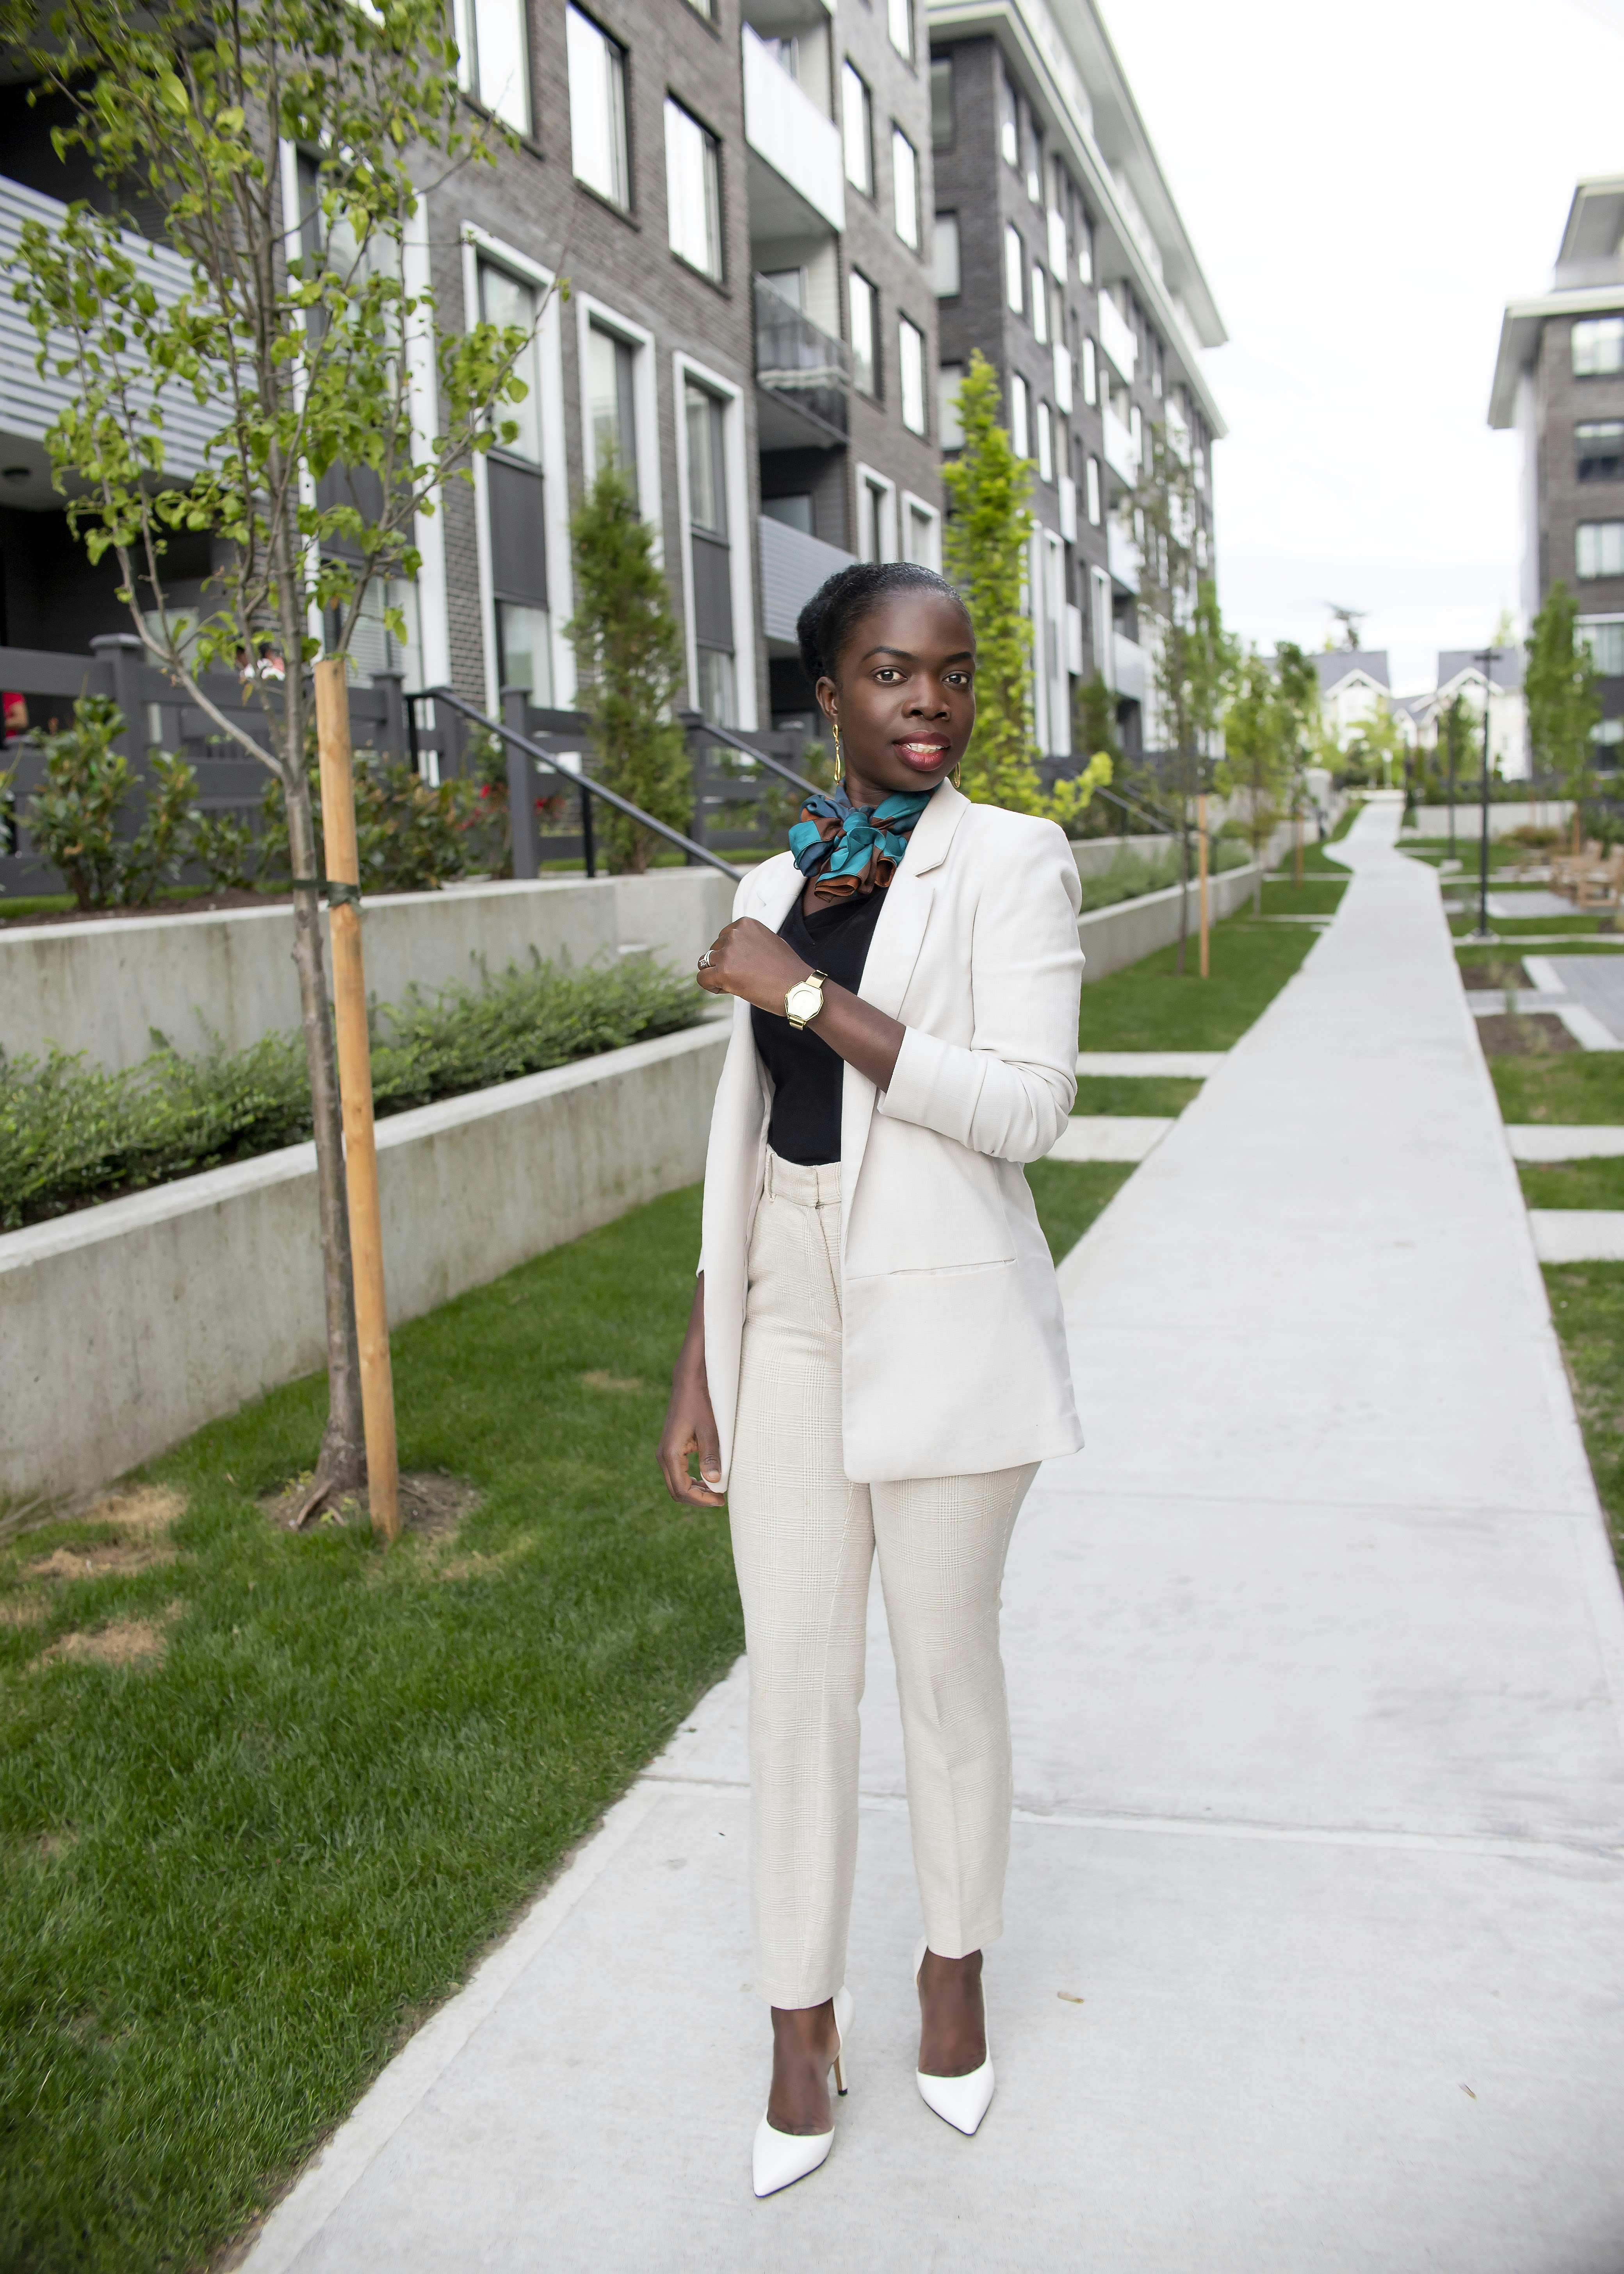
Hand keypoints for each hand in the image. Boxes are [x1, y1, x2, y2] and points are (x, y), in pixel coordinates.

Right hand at [659, 1370, 725, 1508]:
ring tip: (715, 1490)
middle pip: (676, 1492)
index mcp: (670, 1454)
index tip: (720, 1500)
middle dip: (697, 1499)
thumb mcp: (709, 1430)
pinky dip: (690, 1481)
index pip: (682, 1490)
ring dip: (694, 1491)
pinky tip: (705, 1477)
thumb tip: (714, 1481)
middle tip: (719, 1499)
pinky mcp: (669, 1449)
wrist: (688, 1384)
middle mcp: (662, 1456)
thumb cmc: (700, 1404)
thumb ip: (711, 1456)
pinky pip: (676, 1474)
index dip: (701, 1499)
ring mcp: (664, 1453)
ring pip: (675, 1484)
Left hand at [697, 918, 811, 1016]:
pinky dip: (711, 986)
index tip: (746, 965)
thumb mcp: (768, 943)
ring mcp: (728, 952)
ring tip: (738, 984)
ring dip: (717, 975)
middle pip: (714, 950)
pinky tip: (728, 990)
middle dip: (724, 965)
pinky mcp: (723, 972)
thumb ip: (749, 941)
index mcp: (745, 924)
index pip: (724, 938)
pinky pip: (702, 979)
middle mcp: (734, 934)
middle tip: (745, 978)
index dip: (731, 955)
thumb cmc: (787, 971)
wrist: (799, 989)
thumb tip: (732, 949)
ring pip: (705, 963)